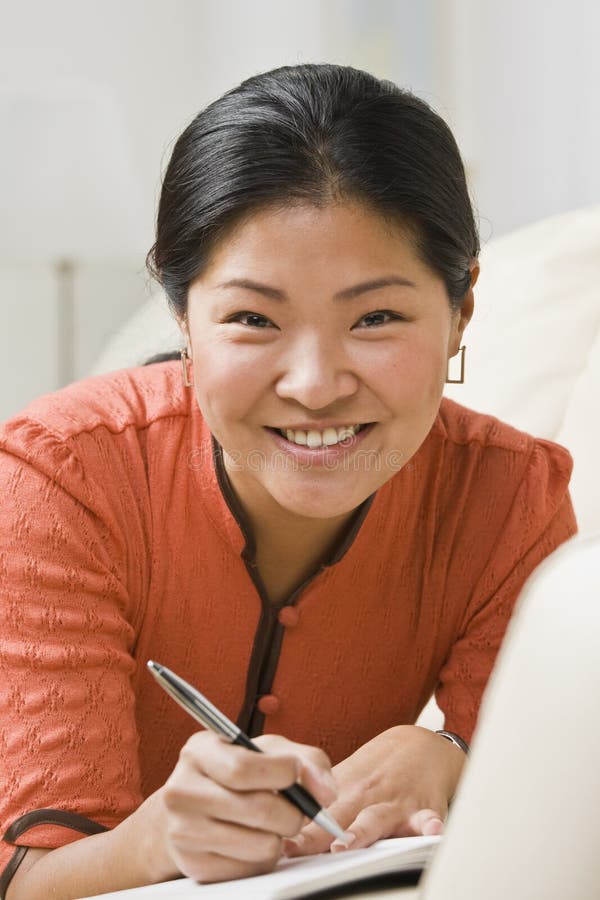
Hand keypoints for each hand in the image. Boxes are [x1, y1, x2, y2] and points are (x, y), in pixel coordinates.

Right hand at [143, 731, 337, 883]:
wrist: (193, 808)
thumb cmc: (237, 772)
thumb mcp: (268, 751)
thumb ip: (306, 760)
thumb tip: (326, 792)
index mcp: (198, 750)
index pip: (244, 768)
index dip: (283, 773)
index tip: (296, 773)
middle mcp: (181, 789)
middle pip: (258, 809)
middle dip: (293, 813)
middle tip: (299, 811)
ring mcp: (182, 830)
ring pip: (259, 844)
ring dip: (280, 838)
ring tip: (273, 825)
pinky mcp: (194, 865)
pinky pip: (250, 869)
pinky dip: (264, 858)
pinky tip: (254, 840)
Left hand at [283, 725, 465, 857]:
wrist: (420, 745)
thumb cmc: (378, 771)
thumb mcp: (346, 781)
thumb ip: (321, 805)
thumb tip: (285, 826)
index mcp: (344, 791)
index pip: (315, 813)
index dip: (297, 829)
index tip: (280, 841)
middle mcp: (367, 796)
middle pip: (337, 819)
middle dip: (316, 836)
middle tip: (297, 846)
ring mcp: (395, 803)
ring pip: (376, 819)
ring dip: (360, 832)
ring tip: (345, 844)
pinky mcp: (425, 809)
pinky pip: (428, 819)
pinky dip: (429, 825)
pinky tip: (431, 829)